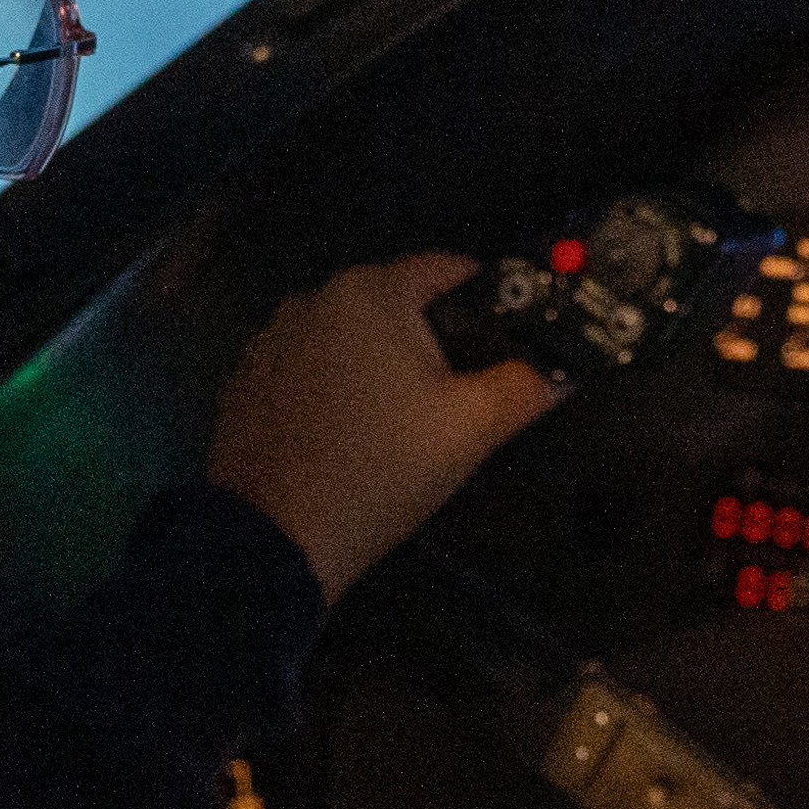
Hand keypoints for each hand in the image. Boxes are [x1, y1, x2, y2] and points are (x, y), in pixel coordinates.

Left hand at [206, 255, 562, 600]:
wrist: (275, 539)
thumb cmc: (380, 472)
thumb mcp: (470, 430)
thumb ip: (524, 386)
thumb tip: (560, 370)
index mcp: (371, 292)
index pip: (449, 268)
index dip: (493, 297)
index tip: (514, 335)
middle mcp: (314, 299)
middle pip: (398, 306)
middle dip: (434, 342)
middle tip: (460, 398)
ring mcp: (272, 339)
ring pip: (353, 340)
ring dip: (381, 368)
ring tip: (402, 427)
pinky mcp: (247, 382)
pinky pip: (311, 371)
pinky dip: (336, 392)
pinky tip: (351, 438)